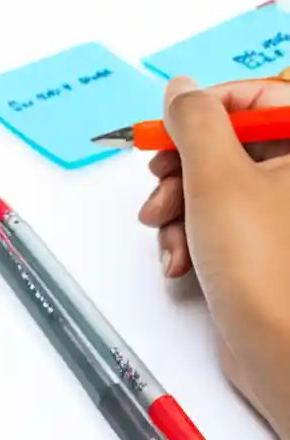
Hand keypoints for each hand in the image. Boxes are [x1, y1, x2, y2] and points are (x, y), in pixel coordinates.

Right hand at [139, 76, 289, 439]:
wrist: (279, 350)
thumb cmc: (265, 267)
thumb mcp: (215, 176)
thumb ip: (193, 121)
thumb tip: (181, 89)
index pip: (262, 96)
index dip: (210, 106)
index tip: (174, 124)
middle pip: (233, 141)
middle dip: (184, 164)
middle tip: (161, 179)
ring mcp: (285, 213)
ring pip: (218, 181)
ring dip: (178, 202)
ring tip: (164, 228)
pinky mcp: (269, 244)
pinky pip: (221, 218)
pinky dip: (192, 232)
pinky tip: (180, 256)